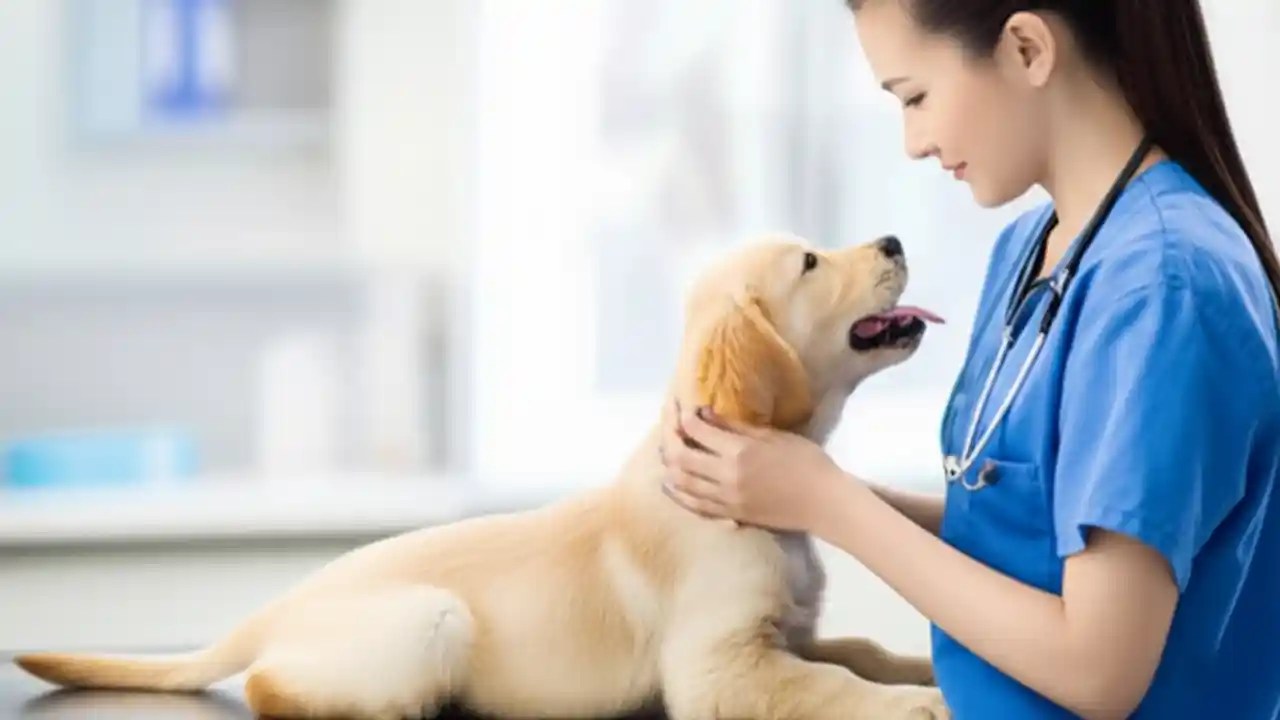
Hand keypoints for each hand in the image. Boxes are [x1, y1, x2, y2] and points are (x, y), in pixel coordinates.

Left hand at [658, 402, 853, 532]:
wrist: (823, 503)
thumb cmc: (806, 462)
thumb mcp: (773, 436)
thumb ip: (736, 427)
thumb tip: (705, 415)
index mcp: (739, 452)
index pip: (697, 430)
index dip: (684, 415)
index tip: (684, 406)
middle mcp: (725, 477)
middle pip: (679, 456)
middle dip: (670, 435)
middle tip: (671, 423)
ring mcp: (725, 499)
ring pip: (680, 483)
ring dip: (668, 464)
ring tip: (668, 449)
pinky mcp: (729, 515)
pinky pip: (694, 505)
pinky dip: (678, 492)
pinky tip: (671, 483)